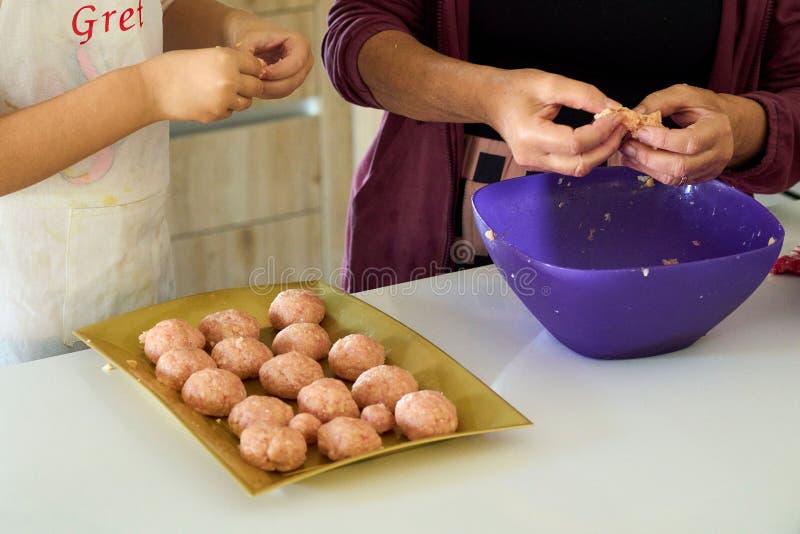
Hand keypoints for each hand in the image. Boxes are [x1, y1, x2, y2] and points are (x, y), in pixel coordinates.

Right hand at [141, 47, 266, 122]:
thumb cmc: (174, 68)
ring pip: (246, 102)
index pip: (256, 66)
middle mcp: (229, 79)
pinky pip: (230, 113)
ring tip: (220, 92)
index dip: (253, 69)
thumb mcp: (203, 55)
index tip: (248, 71)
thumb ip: (227, 61)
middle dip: (250, 86)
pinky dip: (223, 108)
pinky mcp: (216, 115)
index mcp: (226, 59)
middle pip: (256, 86)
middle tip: (238, 84)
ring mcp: (224, 99)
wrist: (151, 89)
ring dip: (239, 99)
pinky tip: (206, 101)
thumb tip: (253, 68)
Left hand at [225, 11, 312, 98]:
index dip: (278, 72)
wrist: (249, 37)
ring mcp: (301, 73)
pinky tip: (255, 85)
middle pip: (293, 81)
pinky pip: (281, 93)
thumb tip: (255, 69)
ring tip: (251, 83)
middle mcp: (305, 60)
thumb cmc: (251, 34)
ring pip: (287, 89)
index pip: (296, 64)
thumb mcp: (247, 39)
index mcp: (300, 44)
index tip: (260, 73)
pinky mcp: (292, 83)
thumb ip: (248, 52)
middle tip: (253, 82)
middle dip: (272, 85)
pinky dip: (267, 92)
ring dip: (268, 90)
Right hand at [484, 69, 626, 176]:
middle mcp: (531, 156)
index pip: (575, 144)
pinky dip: (589, 153)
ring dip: (600, 152)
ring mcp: (534, 164)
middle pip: (579, 164)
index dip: (601, 131)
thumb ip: (583, 94)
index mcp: (530, 136)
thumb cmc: (515, 88)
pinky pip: (570, 165)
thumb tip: (612, 107)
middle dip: (607, 147)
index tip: (616, 114)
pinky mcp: (539, 165)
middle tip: (622, 126)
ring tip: (613, 131)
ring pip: (577, 169)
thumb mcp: (550, 82)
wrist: (491, 100)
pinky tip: (598, 136)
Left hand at [617, 84, 764, 185]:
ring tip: (628, 153)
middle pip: (680, 166)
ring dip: (646, 166)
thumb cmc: (703, 107)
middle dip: (648, 157)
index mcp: (717, 130)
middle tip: (627, 146)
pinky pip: (672, 181)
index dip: (662, 139)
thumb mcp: (685, 95)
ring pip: (674, 177)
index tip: (639, 131)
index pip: (689, 142)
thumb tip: (634, 114)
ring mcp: (708, 170)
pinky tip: (636, 160)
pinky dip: (650, 171)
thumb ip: (661, 101)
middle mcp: (717, 154)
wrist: (726, 124)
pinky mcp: (698, 179)